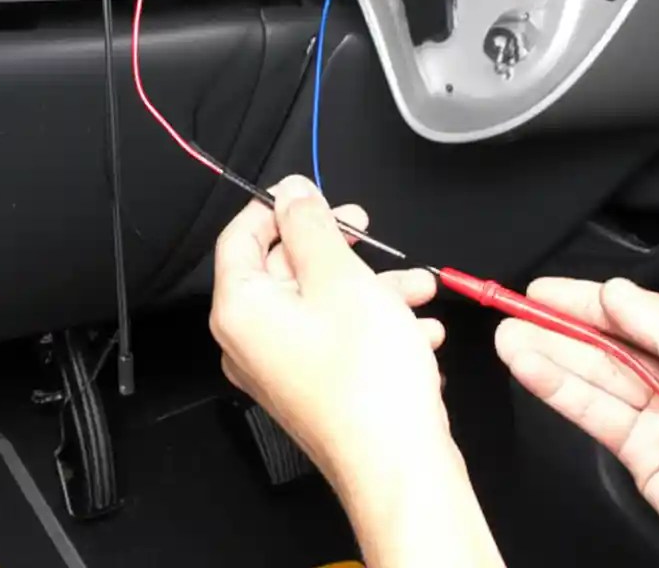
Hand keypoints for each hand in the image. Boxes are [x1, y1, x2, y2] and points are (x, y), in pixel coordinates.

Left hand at [211, 175, 502, 567]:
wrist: (398, 465)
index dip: (277, 208)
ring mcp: (281, 369)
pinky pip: (339, 339)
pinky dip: (377, 325)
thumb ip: (312, 226)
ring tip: (416, 289)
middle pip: (284, 269)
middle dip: (338, 249)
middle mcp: (250, 342)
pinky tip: (418, 330)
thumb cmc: (368, 384)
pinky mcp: (315, 388)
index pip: (240, 237)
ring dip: (372, 288)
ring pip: (322, 304)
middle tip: (368, 231)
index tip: (313, 196)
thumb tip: (292, 193)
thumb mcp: (341, 278)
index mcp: (240, 310)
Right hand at [496, 277, 658, 566]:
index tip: (546, 291)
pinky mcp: (646, 456)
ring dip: (551, 356)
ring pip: (596, 377)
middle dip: (561, 325)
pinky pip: (595, 415)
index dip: (592, 299)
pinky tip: (532, 372)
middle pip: (613, 342)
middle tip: (514, 310)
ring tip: (509, 338)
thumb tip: (621, 294)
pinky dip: (559, 392)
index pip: (644, 310)